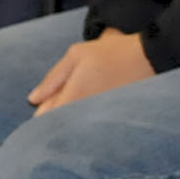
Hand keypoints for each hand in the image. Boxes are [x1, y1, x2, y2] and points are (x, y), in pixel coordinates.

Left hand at [28, 29, 154, 114]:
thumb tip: (33, 99)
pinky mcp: (109, 120)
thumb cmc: (110, 53)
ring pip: (73, 125)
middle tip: (62, 99)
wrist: (147, 59)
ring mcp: (97, 117)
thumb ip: (53, 78)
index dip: (42, 112)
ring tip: (80, 97)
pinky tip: (91, 104)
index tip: (46, 102)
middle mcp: (85, 111)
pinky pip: (88, 124)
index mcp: (74, 95)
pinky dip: (84, 117)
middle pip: (59, 125)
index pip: (46, 117)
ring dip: (69, 117)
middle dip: (54, 116)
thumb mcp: (76, 54)